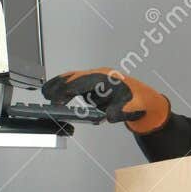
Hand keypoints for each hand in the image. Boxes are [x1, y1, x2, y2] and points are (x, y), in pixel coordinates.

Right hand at [42, 68, 169, 133]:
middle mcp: (99, 75)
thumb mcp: (130, 108)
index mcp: (106, 78)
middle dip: (59, 85)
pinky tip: (59, 97)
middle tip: (45, 94)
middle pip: (74, 77)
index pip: (82, 82)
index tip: (57, 98)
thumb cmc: (138, 101)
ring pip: (74, 78)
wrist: (144, 99)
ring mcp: (96, 79)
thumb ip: (118, 111)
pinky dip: (66, 89)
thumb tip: (108, 116)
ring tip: (46, 93)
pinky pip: (77, 84)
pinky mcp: (94, 85)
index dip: (68, 90)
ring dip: (60, 85)